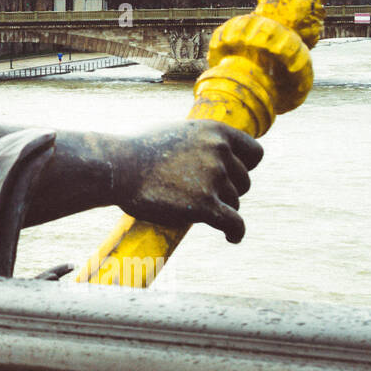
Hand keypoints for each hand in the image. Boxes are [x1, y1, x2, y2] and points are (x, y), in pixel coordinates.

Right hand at [112, 121, 262, 242]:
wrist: (116, 167)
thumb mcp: (175, 132)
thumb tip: (213, 150)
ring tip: (196, 210)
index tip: (234, 176)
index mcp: (215, 132)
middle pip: (244, 181)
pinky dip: (236, 232)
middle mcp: (219, 152)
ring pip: (235, 202)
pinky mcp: (204, 205)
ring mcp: (213, 178)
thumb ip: (199, 141)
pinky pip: (234, 223)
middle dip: (229, 190)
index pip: (255, 153)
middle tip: (205, 196)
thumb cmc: (136, 150)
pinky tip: (232, 238)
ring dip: (221, 209)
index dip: (246, 167)